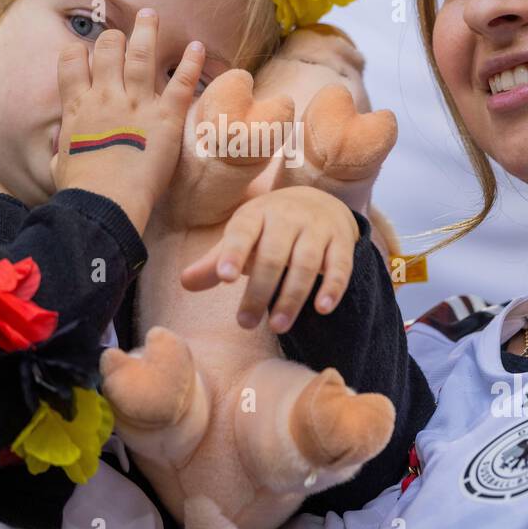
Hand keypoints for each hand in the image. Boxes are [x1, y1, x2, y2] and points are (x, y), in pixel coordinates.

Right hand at [52, 9, 205, 233]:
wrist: (106, 201)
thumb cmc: (82, 191)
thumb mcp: (61, 166)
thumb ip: (63, 153)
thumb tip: (60, 157)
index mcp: (78, 107)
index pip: (72, 62)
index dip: (78, 52)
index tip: (85, 51)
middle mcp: (106, 97)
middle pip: (107, 50)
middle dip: (114, 37)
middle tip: (123, 32)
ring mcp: (137, 104)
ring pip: (141, 54)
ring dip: (146, 31)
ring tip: (150, 15)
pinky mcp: (166, 117)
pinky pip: (181, 82)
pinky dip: (191, 63)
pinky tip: (197, 47)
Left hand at [179, 185, 359, 333]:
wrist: (320, 201)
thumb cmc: (271, 228)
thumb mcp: (243, 236)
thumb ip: (217, 261)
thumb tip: (185, 283)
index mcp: (257, 214)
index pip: (242, 232)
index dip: (234, 253)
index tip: (225, 278)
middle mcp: (288, 217)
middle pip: (273, 254)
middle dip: (260, 291)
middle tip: (246, 323)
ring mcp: (317, 228)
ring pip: (306, 262)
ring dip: (292, 296)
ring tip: (278, 326)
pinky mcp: (342, 242)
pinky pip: (340, 266)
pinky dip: (333, 287)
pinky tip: (322, 309)